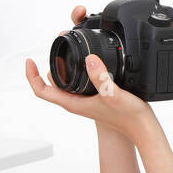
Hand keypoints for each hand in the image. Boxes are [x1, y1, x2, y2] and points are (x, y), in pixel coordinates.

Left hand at [24, 4, 155, 138]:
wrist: (142, 126)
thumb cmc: (127, 116)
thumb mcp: (113, 94)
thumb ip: (100, 77)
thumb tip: (89, 58)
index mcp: (73, 103)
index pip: (42, 90)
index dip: (32, 75)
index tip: (30, 60)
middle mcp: (76, 101)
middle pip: (51, 83)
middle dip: (49, 64)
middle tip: (54, 47)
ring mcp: (85, 99)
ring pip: (65, 82)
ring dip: (63, 66)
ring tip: (66, 50)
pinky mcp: (96, 95)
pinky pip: (79, 81)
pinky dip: (78, 69)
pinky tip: (89, 60)